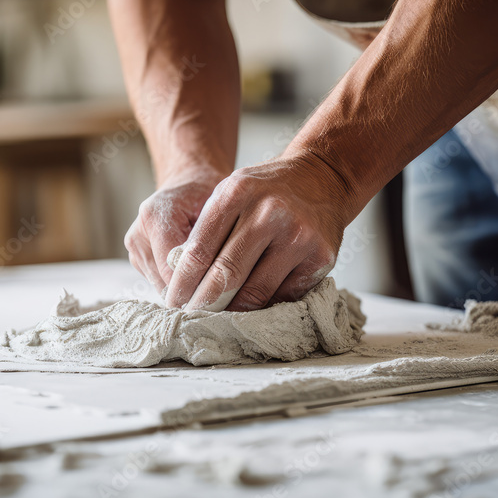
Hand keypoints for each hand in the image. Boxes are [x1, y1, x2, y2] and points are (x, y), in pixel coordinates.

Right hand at [124, 172, 224, 292]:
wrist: (188, 184)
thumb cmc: (207, 194)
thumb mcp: (216, 210)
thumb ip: (208, 241)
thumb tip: (209, 279)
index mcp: (154, 217)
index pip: (172, 269)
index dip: (196, 286)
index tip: (217, 295)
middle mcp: (138, 235)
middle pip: (164, 282)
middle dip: (190, 290)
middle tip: (217, 296)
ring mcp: (134, 249)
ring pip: (160, 286)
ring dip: (183, 289)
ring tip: (207, 285)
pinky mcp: (137, 259)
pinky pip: (159, 282)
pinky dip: (177, 284)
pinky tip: (194, 276)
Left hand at [165, 153, 355, 311]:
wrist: (324, 177)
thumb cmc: (267, 190)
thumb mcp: (231, 193)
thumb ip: (207, 229)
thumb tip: (183, 280)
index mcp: (237, 193)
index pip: (199, 250)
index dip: (182, 283)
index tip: (173, 303)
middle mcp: (269, 213)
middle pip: (226, 274)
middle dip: (203, 304)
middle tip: (191, 320)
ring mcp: (298, 236)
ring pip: (255, 292)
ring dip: (233, 311)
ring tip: (219, 320)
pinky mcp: (321, 257)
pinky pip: (284, 295)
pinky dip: (265, 306)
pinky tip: (253, 309)